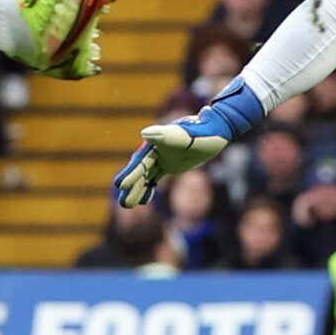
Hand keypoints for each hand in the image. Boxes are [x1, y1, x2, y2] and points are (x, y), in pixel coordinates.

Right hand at [113, 81, 263, 206]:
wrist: (216, 129)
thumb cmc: (202, 131)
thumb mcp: (184, 135)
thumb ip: (164, 134)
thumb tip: (145, 134)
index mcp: (157, 143)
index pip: (141, 161)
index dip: (131, 173)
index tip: (119, 186)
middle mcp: (157, 150)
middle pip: (140, 171)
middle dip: (131, 186)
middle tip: (122, 202)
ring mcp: (163, 157)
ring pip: (146, 176)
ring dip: (137, 189)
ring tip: (126, 205)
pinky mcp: (170, 164)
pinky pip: (155, 177)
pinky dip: (149, 188)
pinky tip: (144, 200)